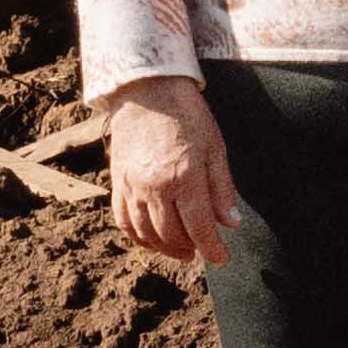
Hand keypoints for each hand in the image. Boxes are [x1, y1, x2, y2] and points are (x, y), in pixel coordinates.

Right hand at [102, 73, 233, 269]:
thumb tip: (231, 223)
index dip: (212, 248)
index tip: (221, 258)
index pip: (200, 227)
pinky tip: (153, 239)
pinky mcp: (116, 182)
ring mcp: (131, 186)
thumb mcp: (215, 147)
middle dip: (190, 248)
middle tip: (202, 250)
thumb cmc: (187, 114)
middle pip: (172, 235)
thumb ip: (222, 188)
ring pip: (146, 233)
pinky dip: (139, 237)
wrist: (147, 89)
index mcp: (183, 178)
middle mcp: (154, 187)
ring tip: (182, 249)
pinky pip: (123, 221)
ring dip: (165, 248)